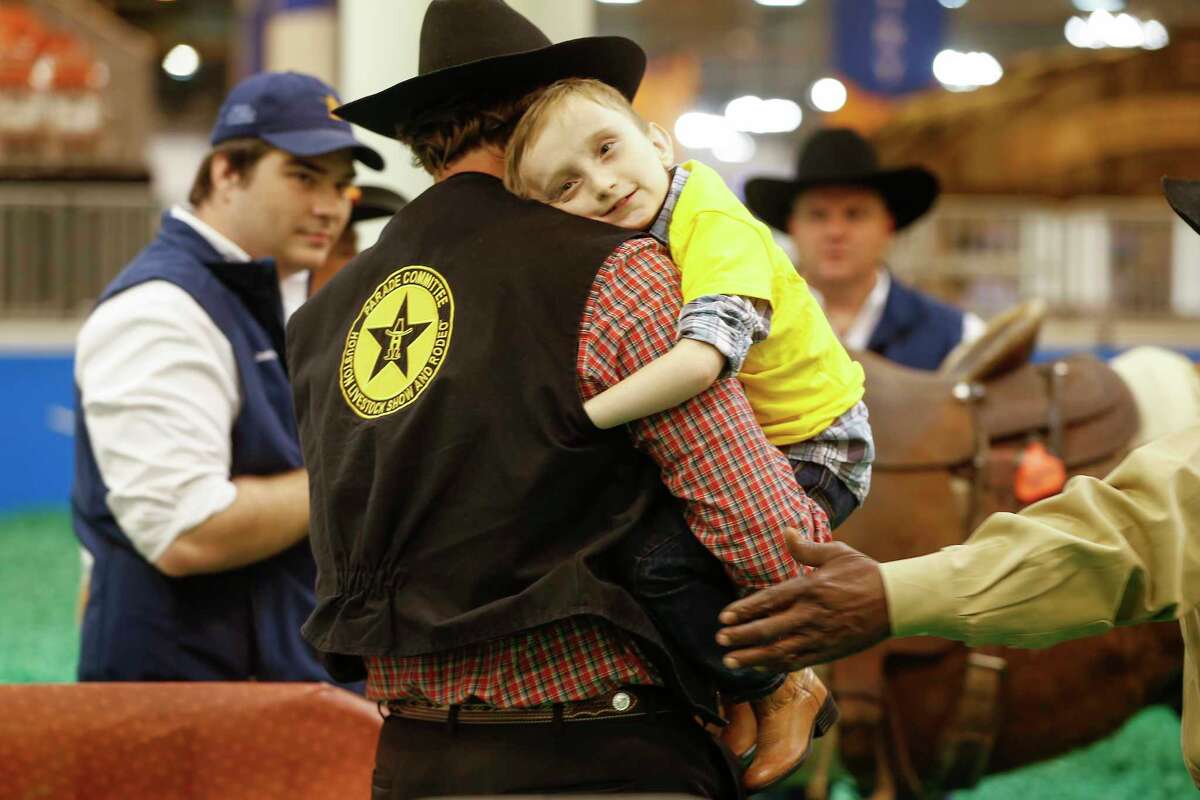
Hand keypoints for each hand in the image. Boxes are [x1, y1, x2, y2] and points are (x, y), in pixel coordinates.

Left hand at [714, 530, 890, 670]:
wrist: (896, 602)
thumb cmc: (865, 574)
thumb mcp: (837, 553)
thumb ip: (806, 547)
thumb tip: (785, 531)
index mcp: (810, 588)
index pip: (769, 601)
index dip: (744, 610)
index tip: (724, 617)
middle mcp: (811, 614)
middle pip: (768, 629)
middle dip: (741, 636)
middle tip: (720, 639)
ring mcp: (820, 636)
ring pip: (779, 651)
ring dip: (752, 657)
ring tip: (730, 661)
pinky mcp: (829, 651)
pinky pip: (798, 662)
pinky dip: (776, 666)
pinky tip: (759, 668)